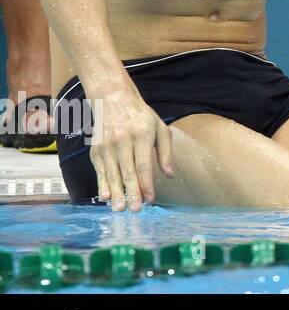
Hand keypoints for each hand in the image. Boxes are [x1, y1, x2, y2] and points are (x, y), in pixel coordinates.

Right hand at [86, 83, 174, 211]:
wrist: (112, 99)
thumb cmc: (141, 117)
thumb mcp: (160, 128)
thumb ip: (165, 152)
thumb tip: (170, 175)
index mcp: (142, 135)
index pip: (144, 164)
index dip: (147, 183)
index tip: (150, 200)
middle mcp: (123, 141)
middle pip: (127, 171)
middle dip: (132, 192)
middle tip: (135, 210)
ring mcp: (107, 145)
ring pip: (112, 173)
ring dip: (116, 193)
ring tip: (119, 209)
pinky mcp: (96, 149)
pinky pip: (100, 170)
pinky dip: (102, 184)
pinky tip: (104, 196)